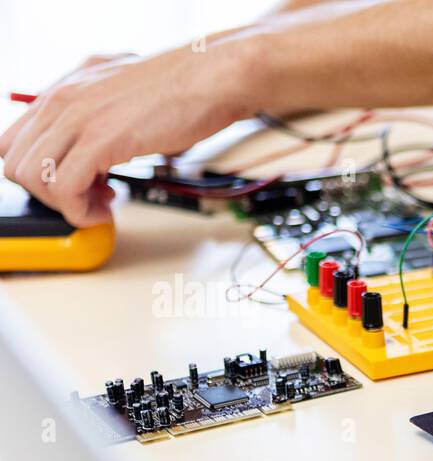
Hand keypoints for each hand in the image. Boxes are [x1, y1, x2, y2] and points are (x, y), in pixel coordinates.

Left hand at [0, 42, 256, 225]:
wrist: (212, 78)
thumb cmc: (183, 88)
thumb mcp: (122, 94)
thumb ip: (98, 114)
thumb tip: (96, 145)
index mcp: (64, 90)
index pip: (15, 141)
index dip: (40, 173)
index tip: (72, 183)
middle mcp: (62, 100)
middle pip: (16, 163)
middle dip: (49, 194)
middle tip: (87, 198)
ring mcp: (78, 118)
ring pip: (33, 178)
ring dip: (64, 205)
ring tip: (100, 203)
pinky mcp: (101, 139)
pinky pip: (64, 188)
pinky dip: (82, 210)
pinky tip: (108, 207)